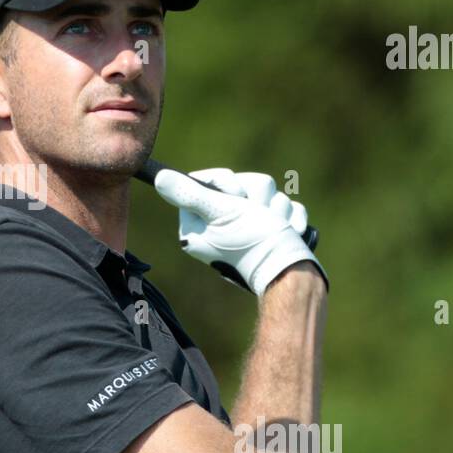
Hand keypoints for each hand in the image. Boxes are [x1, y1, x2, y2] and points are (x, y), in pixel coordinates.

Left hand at [154, 167, 325, 295]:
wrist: (293, 274)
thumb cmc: (254, 243)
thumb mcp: (220, 213)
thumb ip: (189, 195)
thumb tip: (160, 178)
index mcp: (198, 224)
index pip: (207, 181)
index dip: (228, 182)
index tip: (237, 196)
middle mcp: (219, 227)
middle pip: (242, 183)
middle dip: (257, 196)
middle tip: (256, 215)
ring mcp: (249, 228)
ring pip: (267, 192)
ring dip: (276, 207)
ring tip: (274, 227)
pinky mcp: (273, 230)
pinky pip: (284, 205)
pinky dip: (290, 218)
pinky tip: (289, 232)